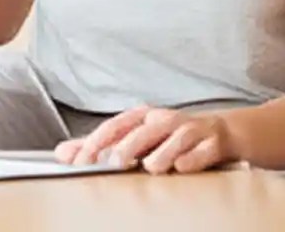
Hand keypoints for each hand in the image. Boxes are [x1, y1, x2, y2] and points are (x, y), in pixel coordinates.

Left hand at [54, 106, 237, 173]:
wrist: (224, 134)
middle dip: (128, 146)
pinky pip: (204, 150)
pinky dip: (193, 158)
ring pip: (176, 137)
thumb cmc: (173, 138)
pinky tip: (183, 167)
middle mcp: (165, 119)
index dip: (97, 141)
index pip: (116, 126)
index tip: (81, 160)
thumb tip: (61, 152)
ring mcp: (192, 129)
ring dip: (163, 152)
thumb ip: (99, 147)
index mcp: (143, 117)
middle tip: (114, 163)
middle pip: (144, 129)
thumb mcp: (136, 139)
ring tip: (151, 167)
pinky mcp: (214, 142)